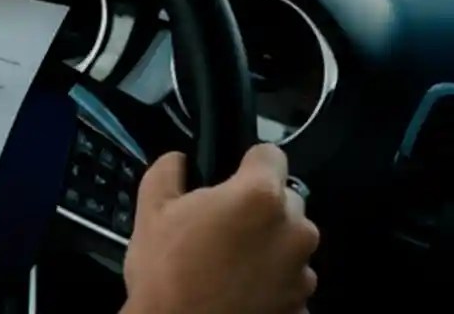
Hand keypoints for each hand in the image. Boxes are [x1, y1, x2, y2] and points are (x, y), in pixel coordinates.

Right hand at [123, 144, 318, 313]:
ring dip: (268, 247)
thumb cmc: (166, 273)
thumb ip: (168, 170)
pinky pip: (289, 282)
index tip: (230, 179)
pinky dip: (271, 283)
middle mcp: (295, 231)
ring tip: (228, 264)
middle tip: (221, 227)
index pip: (271, 155)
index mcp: (260, 197)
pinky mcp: (302, 307)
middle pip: (285, 201)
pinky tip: (239, 290)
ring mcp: (302, 273)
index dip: (247, 163)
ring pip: (290, 244)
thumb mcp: (150, 210)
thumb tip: (179, 160)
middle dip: (258, 209)